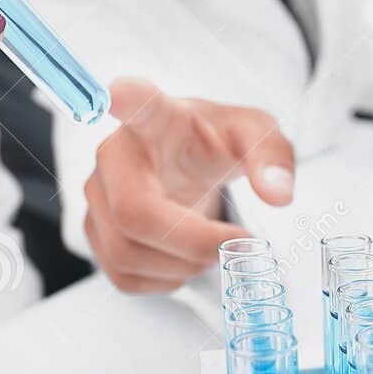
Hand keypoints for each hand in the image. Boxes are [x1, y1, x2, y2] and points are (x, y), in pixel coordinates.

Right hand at [83, 78, 295, 294]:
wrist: (187, 162)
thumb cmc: (214, 143)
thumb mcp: (255, 137)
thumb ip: (273, 158)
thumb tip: (277, 194)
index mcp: (156, 119)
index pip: (138, 104)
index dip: (126, 101)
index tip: (118, 93)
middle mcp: (114, 154)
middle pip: (134, 214)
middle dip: (193, 243)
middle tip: (237, 244)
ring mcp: (97, 196)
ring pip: (127, 254)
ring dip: (185, 265)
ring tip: (214, 248)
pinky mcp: (95, 233)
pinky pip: (125, 277)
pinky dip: (168, 280)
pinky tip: (187, 258)